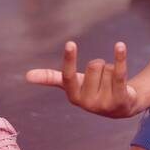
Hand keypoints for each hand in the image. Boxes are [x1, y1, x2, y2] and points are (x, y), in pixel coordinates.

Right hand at [25, 41, 140, 118]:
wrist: (122, 106)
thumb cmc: (93, 90)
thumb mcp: (73, 84)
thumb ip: (51, 78)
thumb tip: (26, 76)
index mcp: (74, 97)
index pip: (69, 76)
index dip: (69, 59)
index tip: (70, 43)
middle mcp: (88, 103)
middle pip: (94, 66)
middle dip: (100, 66)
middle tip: (104, 78)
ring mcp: (105, 104)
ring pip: (108, 68)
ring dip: (112, 69)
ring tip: (114, 83)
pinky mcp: (121, 101)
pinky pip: (119, 74)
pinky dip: (120, 58)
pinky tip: (120, 45)